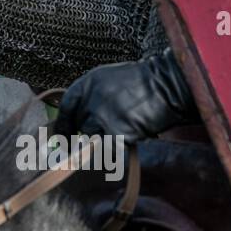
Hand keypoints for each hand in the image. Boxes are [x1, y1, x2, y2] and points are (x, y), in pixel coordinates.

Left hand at [55, 48, 198, 140]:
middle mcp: (90, 99)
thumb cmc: (144, 83)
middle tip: (106, 134)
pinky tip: (130, 140)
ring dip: (105, 140)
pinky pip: (110, 149)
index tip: (63, 137)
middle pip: (81, 125)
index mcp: (88, 83)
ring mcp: (102, 116)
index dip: (63, 124)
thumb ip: (93, 96)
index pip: (66, 107)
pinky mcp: (116, 133)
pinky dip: (118, 149)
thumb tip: (81, 118)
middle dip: (90, 132)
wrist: (168, 86)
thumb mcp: (110, 80)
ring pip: (93, 138)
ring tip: (124, 131)